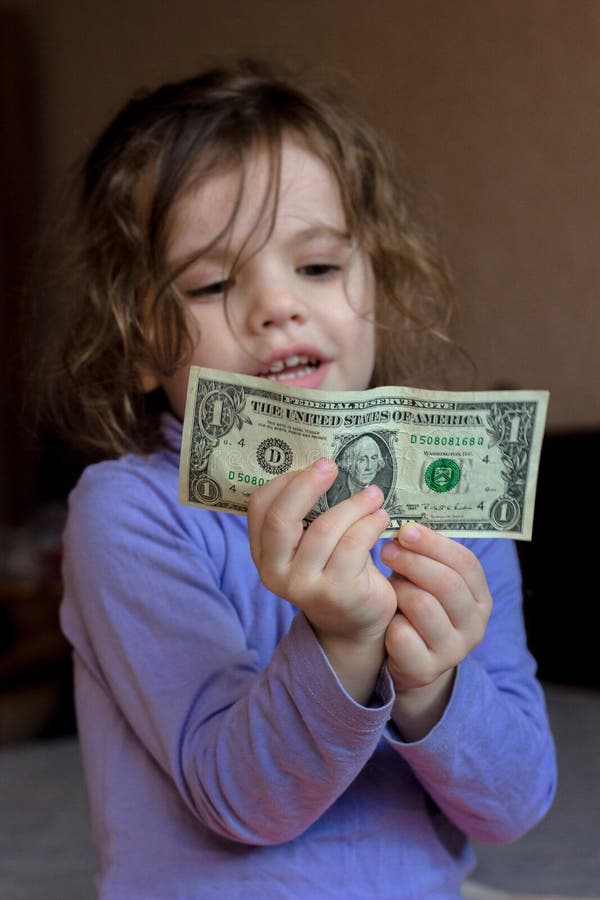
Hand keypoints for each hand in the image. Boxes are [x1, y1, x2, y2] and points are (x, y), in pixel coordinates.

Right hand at [247, 458, 395, 701]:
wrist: (355, 623)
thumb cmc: (334, 569)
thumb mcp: (309, 545)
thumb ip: (306, 515)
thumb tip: (323, 465)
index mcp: (263, 554)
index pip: (260, 507)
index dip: (285, 481)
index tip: (314, 467)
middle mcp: (276, 572)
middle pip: (282, 518)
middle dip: (308, 485)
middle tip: (331, 465)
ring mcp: (305, 586)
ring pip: (325, 529)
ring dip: (353, 504)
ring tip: (373, 494)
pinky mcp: (338, 592)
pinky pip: (354, 545)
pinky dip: (370, 524)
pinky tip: (381, 517)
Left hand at [380, 523, 491, 736]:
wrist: (412, 662)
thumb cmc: (418, 607)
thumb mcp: (429, 583)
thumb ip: (426, 557)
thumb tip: (405, 527)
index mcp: (481, 597)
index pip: (466, 563)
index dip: (434, 543)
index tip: (406, 529)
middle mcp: (475, 625)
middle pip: (447, 583)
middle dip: (414, 561)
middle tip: (387, 550)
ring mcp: (454, 650)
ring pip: (424, 606)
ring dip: (400, 590)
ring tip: (389, 586)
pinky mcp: (427, 669)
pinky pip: (403, 635)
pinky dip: (390, 623)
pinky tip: (387, 620)